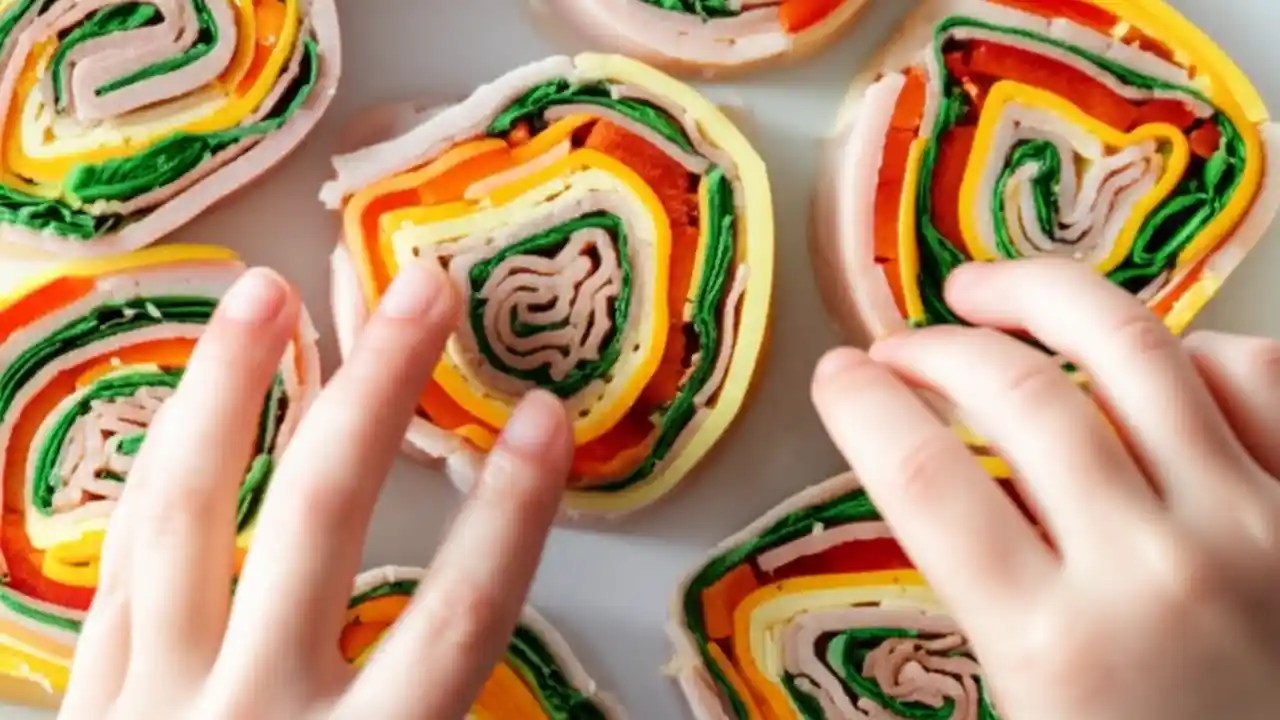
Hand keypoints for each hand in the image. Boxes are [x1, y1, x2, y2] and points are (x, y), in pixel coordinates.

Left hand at [58, 262, 572, 718]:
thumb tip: (549, 696)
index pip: (453, 623)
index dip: (509, 516)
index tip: (544, 419)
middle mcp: (248, 715)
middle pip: (318, 527)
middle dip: (375, 399)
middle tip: (418, 291)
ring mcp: (145, 703)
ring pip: (185, 517)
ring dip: (228, 397)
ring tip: (264, 298)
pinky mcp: (80, 704)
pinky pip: (116, 568)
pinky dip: (153, 478)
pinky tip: (180, 412)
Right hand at [811, 260, 1279, 719]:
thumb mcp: (1033, 714)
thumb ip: (988, 609)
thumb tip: (943, 492)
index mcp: (1058, 647)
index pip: (924, 478)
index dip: (862, 406)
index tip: (837, 376)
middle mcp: (1152, 568)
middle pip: (1015, 392)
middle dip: (931, 348)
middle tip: (898, 347)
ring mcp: (1254, 522)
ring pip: (1131, 347)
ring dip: (1038, 297)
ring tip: (985, 293)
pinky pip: (1255, 374)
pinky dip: (1190, 346)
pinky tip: (1143, 357)